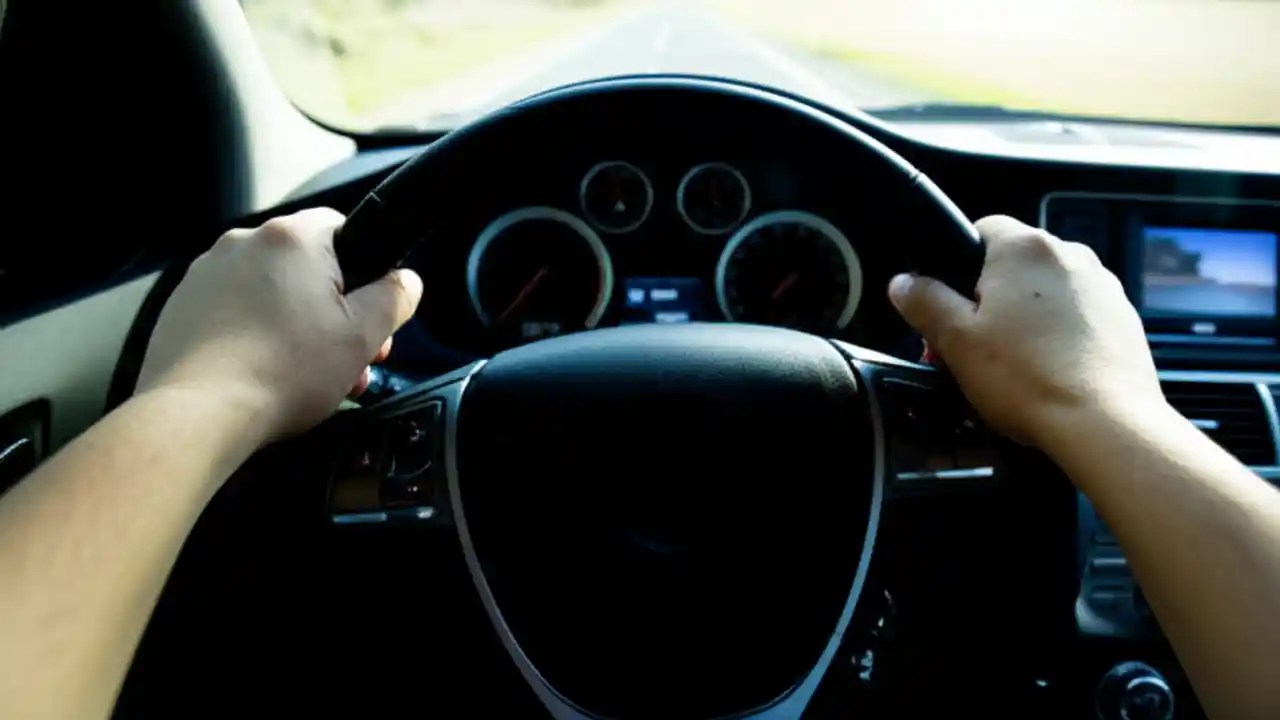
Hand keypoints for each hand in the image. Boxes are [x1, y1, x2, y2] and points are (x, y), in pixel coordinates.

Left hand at [137, 208, 422, 441]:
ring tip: (306, 374)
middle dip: (333, 309)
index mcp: (292, 238)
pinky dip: (253, 333)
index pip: (343, 227)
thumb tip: (406, 281)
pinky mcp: (181, 305)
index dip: (365, 271)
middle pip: (307, 265)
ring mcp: (205, 272)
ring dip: (296, 324)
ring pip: (270, 290)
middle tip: (347, 356)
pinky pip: (233, 310)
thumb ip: (394, 299)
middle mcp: (244, 242)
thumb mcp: (362, 338)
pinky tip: (263, 371)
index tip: (368, 313)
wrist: (200, 413)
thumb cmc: (283, 372)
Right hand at [887, 215, 1165, 453]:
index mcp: (1024, 247)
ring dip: (1025, 316)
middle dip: (989, 298)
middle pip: (1014, 264)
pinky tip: (1049, 371)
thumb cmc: (1027, 378)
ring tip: (1013, 364)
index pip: (981, 228)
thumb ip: (924, 302)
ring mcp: (1104, 285)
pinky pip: (1078, 315)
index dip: (956, 265)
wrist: (1105, 424)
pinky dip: (1060, 334)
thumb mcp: (956, 341)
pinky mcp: (1125, 318)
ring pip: (1047, 291)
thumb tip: (903, 282)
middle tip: (971, 346)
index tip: (948, 305)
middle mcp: (1070, 254)